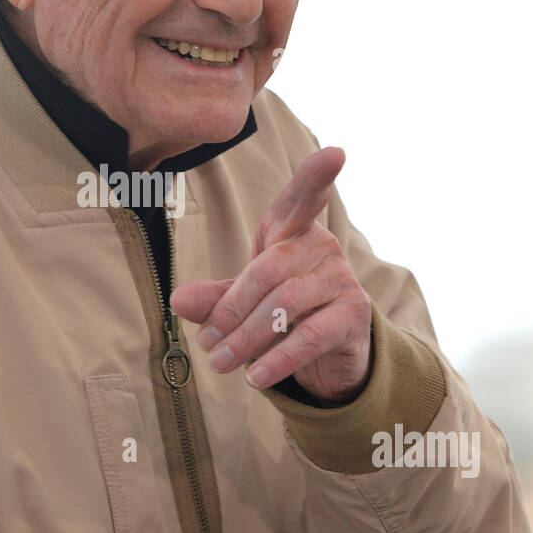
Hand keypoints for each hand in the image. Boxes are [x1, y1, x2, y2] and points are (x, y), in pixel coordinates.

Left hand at [169, 147, 371, 402]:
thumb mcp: (243, 301)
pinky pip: (311, 336)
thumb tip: (178, 300)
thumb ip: (214, 297)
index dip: (315, 176)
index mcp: (293, 230)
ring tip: (218, 363)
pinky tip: (256, 379)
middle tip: (206, 344)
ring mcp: (342, 280)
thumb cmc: (281, 311)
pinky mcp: (354, 316)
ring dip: (246, 338)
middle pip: (268, 269)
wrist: (328, 352)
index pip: (302, 199)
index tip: (336, 153)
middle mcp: (323, 247)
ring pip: (286, 304)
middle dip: (231, 309)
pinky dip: (278, 359)